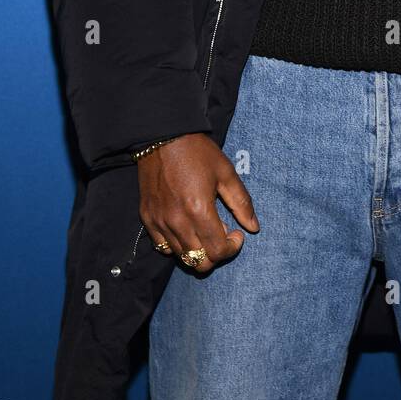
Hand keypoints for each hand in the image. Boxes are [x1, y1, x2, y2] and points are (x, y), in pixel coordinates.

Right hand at [137, 133, 259, 272]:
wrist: (162, 137)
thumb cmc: (197, 152)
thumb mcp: (226, 173)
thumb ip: (241, 203)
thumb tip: (253, 228)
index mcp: (198, 210)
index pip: (217, 251)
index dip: (232, 248)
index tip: (237, 234)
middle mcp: (176, 222)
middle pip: (200, 262)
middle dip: (217, 253)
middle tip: (222, 232)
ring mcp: (159, 222)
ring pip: (182, 257)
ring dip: (198, 248)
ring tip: (205, 226)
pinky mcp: (147, 218)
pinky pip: (163, 246)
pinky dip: (178, 244)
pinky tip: (186, 226)